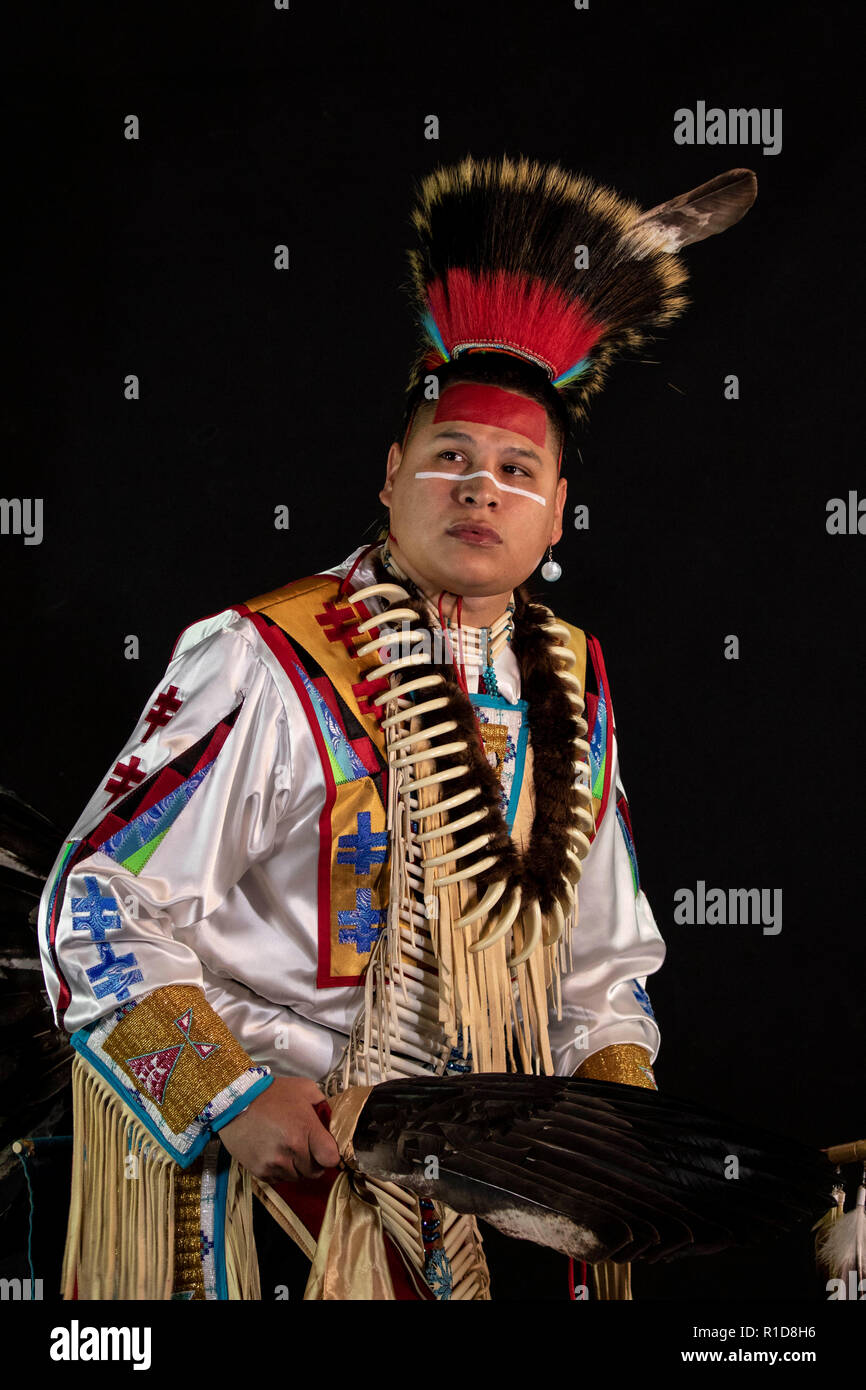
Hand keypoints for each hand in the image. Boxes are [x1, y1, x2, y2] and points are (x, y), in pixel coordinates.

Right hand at [218, 1076, 340, 1180]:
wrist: (235, 1101)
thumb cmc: (272, 1093)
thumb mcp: (304, 1088)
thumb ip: (322, 1103)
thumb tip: (330, 1119)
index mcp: (306, 1129)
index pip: (331, 1158)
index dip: (330, 1155)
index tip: (324, 1148)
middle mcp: (292, 1150)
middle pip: (314, 1172)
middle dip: (313, 1161)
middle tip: (304, 1148)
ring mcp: (275, 1163)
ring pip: (296, 1177)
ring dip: (296, 1167)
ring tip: (287, 1150)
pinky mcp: (260, 1171)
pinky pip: (279, 1180)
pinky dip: (280, 1171)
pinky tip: (274, 1154)